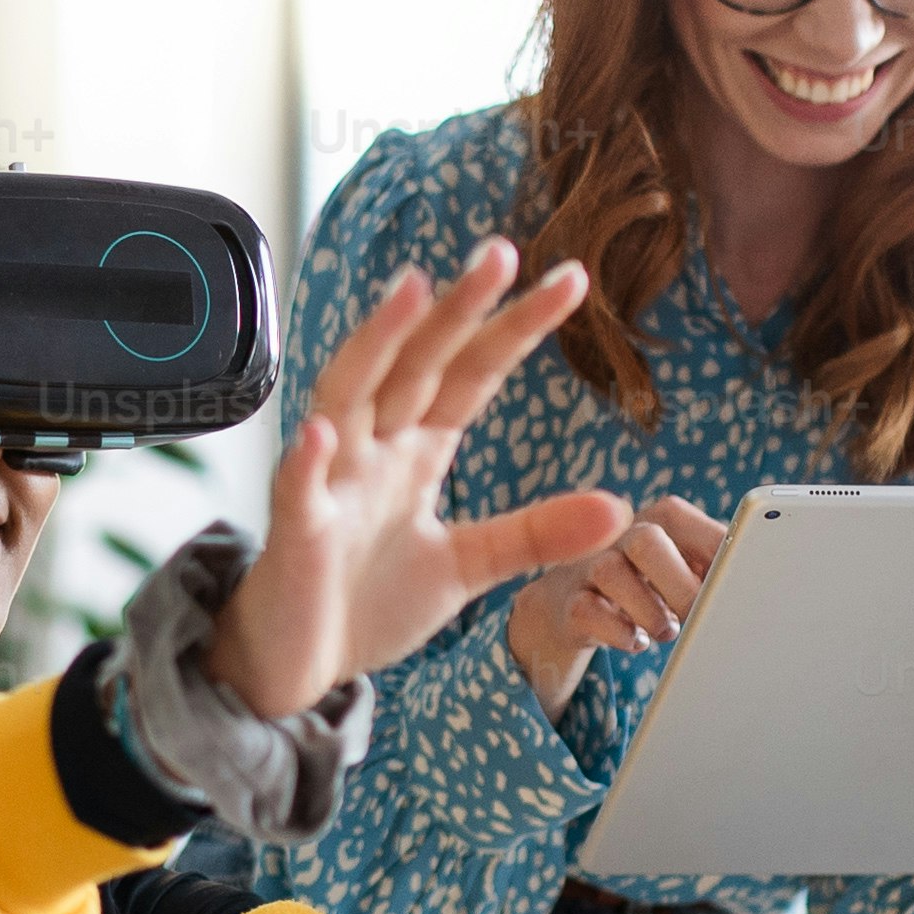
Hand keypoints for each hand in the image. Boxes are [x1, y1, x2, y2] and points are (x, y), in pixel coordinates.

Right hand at [201, 241, 627, 722]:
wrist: (297, 664)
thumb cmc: (368, 601)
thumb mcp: (468, 566)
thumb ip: (534, 532)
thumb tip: (617, 506)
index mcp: (417, 449)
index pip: (472, 372)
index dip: (516, 327)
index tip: (570, 281)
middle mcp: (374, 449)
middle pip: (418, 362)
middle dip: (456, 307)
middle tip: (501, 250)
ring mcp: (332, 482)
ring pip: (352, 394)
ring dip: (378, 342)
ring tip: (412, 291)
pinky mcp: (296, 532)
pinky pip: (298, 487)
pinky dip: (308, 459)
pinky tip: (324, 432)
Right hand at [500, 492, 726, 714]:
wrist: (577, 604)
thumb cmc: (650, 583)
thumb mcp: (687, 567)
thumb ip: (718, 569)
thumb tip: (754, 586)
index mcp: (661, 520)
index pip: (685, 520)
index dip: (714, 554)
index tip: (734, 585)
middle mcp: (622, 535)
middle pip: (646, 539)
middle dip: (679, 584)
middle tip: (698, 615)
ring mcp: (590, 567)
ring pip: (610, 572)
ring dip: (647, 610)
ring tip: (667, 631)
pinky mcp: (571, 602)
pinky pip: (586, 610)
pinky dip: (617, 631)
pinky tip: (637, 641)